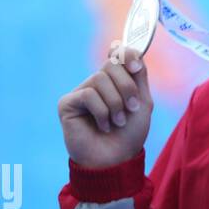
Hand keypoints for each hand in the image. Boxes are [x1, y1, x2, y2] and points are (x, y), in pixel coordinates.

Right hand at [58, 43, 153, 168]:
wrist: (116, 159)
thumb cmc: (130, 133)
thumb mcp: (141, 102)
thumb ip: (138, 76)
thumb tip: (129, 48)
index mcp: (115, 80)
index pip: (117, 53)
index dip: (127, 54)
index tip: (137, 68)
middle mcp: (96, 83)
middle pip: (111, 65)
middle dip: (126, 87)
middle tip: (131, 108)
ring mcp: (81, 92)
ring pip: (99, 79)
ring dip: (115, 103)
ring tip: (117, 122)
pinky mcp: (67, 104)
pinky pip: (87, 94)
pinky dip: (101, 111)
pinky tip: (102, 126)